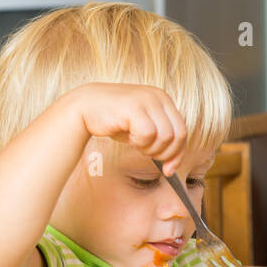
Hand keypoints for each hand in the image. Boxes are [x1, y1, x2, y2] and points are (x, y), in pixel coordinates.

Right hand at [71, 82, 188, 173]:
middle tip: (148, 155)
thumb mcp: (143, 126)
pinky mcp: (135, 107)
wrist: (84, 106)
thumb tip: (173, 163)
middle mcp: (159, 96)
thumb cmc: (114, 119)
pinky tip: (128, 137)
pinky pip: (148, 134)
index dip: (178, 153)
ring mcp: (148, 100)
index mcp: (164, 100)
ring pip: (165, 137)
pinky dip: (139, 142)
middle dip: (165, 153)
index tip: (169, 169)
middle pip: (178, 135)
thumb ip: (160, 136)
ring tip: (135, 143)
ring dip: (149, 148)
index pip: (182, 131)